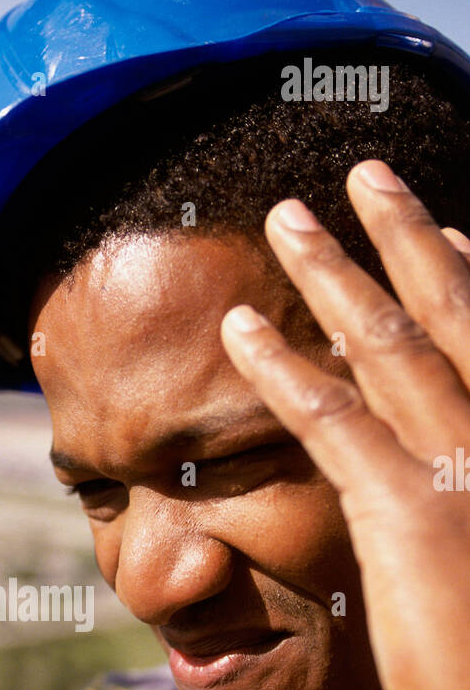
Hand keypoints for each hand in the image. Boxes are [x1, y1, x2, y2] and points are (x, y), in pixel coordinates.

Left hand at [220, 161, 469, 689]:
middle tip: (364, 175)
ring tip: (288, 219)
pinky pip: (335, 421)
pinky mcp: (411, 514)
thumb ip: (468, 500)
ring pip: (393, 345)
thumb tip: (444, 482)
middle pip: (457, 310)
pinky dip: (283, 370)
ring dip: (335, 272)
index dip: (467, 271)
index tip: (439, 226)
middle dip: (405, 234)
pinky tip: (241, 330)